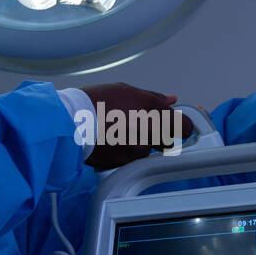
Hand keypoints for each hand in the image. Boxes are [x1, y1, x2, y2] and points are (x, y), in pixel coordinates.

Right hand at [80, 83, 195, 170]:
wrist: (71, 123)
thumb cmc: (95, 103)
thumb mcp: (127, 91)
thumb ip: (154, 98)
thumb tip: (170, 100)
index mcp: (153, 113)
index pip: (184, 126)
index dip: (184, 127)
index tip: (181, 126)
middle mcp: (148, 134)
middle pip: (167, 141)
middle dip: (159, 136)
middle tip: (143, 126)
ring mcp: (136, 150)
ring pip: (147, 151)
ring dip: (139, 144)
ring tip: (118, 131)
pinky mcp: (123, 163)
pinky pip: (131, 159)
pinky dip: (125, 152)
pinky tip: (111, 140)